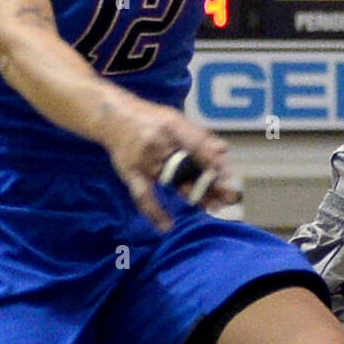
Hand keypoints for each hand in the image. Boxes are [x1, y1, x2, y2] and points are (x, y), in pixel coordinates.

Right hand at [99, 94, 239, 230]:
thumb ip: (200, 136)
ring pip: (172, 181)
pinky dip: (154, 212)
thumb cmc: (151, 119)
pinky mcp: (131, 173)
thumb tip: (224, 150)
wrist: (113, 116)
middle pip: (189, 166)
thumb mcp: (176, 119)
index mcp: (172, 126)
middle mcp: (159, 142)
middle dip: (211, 183)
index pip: (198, 146)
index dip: (214, 162)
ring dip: (195, 196)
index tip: (229, 176)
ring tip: (213, 208)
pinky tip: (167, 226)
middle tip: (231, 197)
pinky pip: (142, 196)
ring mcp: (144, 159)